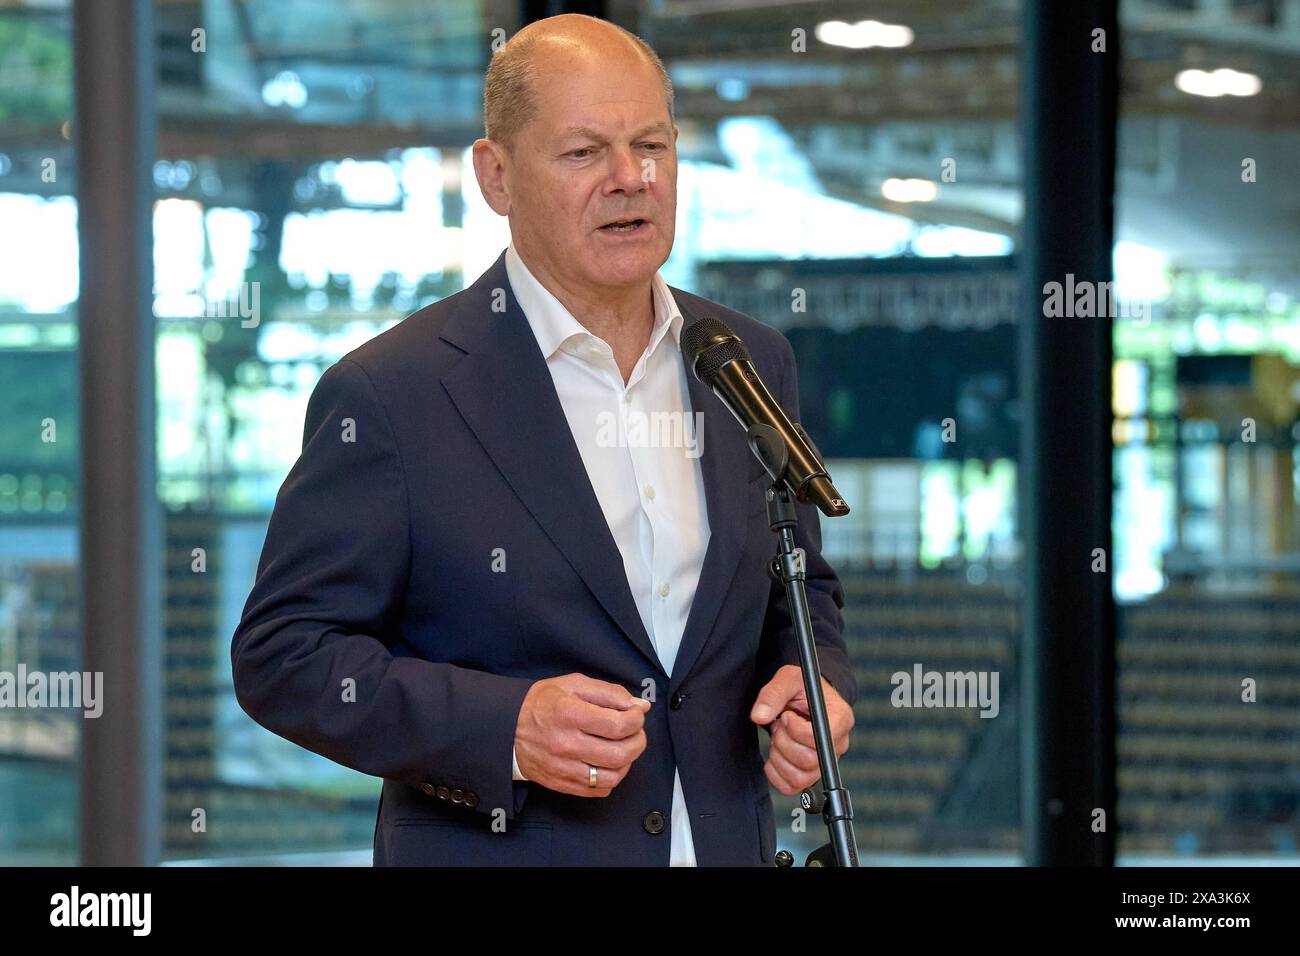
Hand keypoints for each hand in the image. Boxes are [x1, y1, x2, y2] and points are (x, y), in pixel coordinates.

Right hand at [514, 673, 650, 796]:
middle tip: (635, 732)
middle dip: (638, 742)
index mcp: (570, 714)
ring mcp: (563, 768)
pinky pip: (598, 790)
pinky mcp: (561, 784)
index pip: (618, 725)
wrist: (507, 728)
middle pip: (620, 754)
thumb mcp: (573, 684)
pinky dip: (611, 778)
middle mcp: (566, 744)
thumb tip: (640, 705)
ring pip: (613, 776)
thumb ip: (609, 692)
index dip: (636, 720)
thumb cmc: (541, 703)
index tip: (636, 715)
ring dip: (627, 762)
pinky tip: (607, 763)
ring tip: (623, 748)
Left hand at [749, 664, 853, 795]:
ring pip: (799, 778)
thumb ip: (773, 694)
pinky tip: (776, 752)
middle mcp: (837, 745)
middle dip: (784, 742)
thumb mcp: (788, 679)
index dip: (796, 730)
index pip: (820, 739)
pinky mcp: (810, 775)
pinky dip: (775, 773)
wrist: (802, 699)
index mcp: (840, 719)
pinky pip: (790, 787)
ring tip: (780, 737)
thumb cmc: (801, 688)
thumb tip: (759, 716)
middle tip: (780, 725)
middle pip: (808, 761)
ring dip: (779, 757)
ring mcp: (824, 763)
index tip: (787, 716)